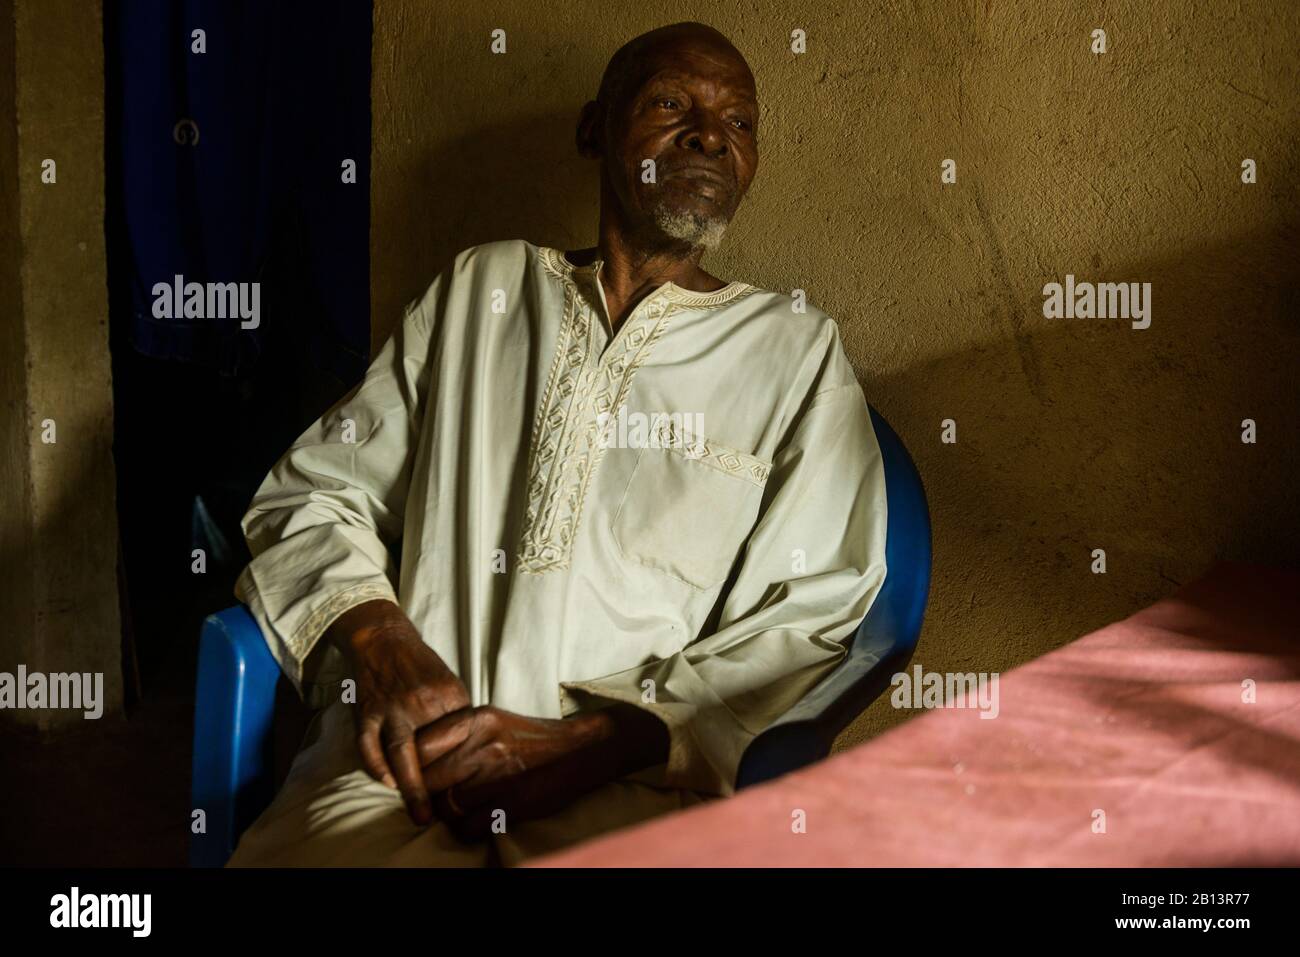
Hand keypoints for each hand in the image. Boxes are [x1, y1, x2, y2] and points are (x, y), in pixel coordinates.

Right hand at [327, 599, 469, 824]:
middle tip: (445, 813)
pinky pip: (368, 745)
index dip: (463, 765)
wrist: (382, 638)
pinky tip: (386, 784)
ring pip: (402, 752)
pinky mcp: (367, 710)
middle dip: (439, 784)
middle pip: (434, 750)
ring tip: (419, 814)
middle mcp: (422, 702)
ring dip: (411, 787)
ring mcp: (392, 707)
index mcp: (449, 695)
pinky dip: (376, 767)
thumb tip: (469, 747)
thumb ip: (456, 714)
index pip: (461, 738)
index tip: (468, 788)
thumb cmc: (420, 665)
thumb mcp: (449, 681)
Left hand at [414, 704, 669, 841]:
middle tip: (436, 796)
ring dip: (447, 813)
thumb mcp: (493, 719)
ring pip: (445, 806)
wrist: (579, 750)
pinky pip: (466, 827)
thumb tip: (416, 753)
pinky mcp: (510, 804)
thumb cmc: (530, 738)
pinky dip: (466, 828)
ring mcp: (496, 776)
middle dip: (427, 793)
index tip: (416, 773)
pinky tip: (477, 819)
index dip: (412, 764)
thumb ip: (456, 732)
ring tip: (460, 807)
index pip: (419, 745)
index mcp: (476, 719)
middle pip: (428, 779)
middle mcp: (482, 745)